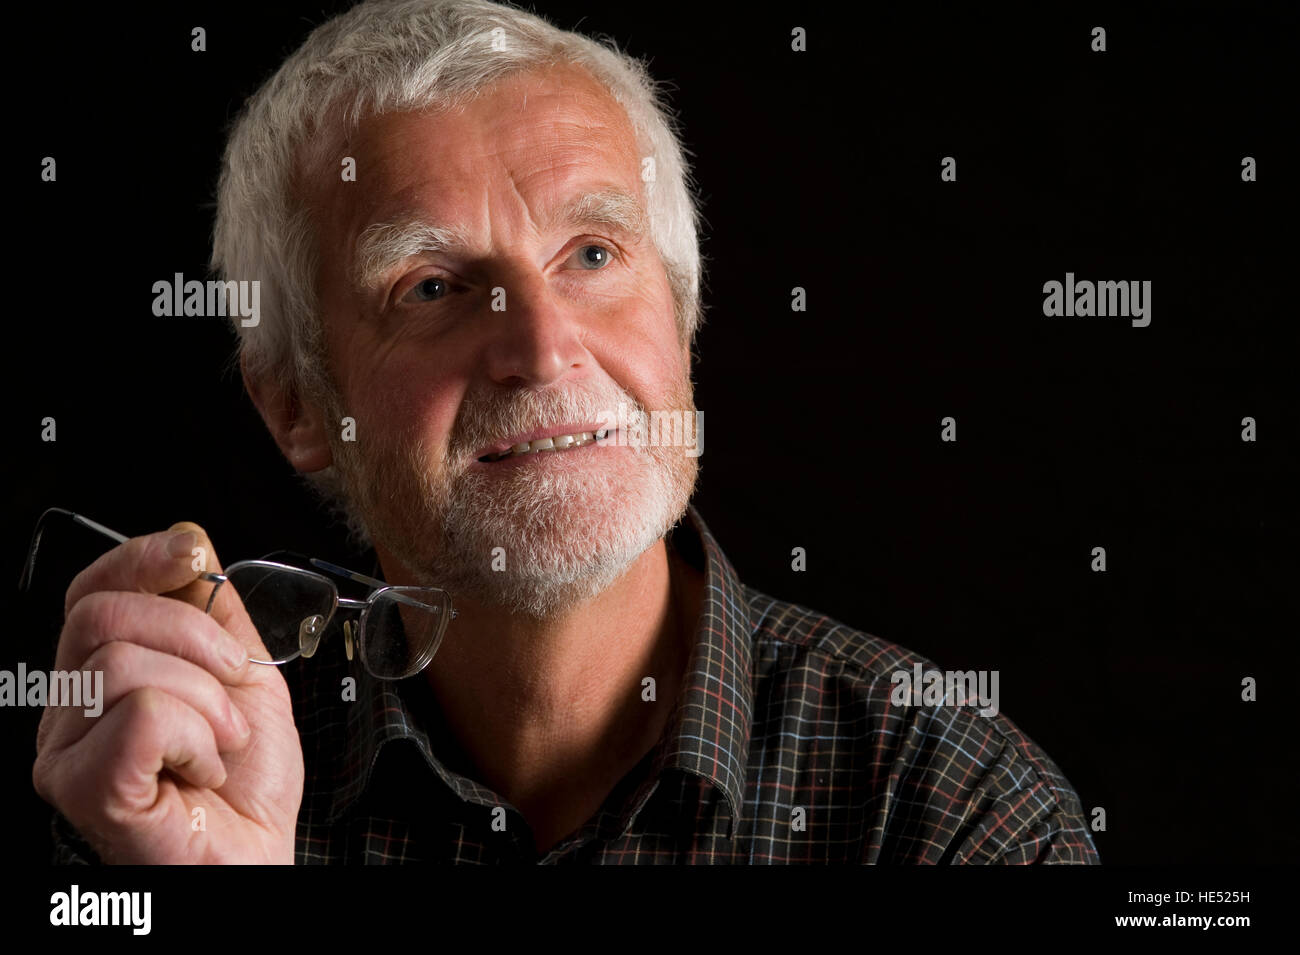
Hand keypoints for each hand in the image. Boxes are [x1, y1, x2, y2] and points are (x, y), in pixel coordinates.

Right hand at [32, 523, 303, 863]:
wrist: (256, 854)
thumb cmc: (245, 781)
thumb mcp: (243, 672)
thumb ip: (214, 610)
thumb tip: (190, 541)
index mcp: (100, 674)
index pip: (92, 590)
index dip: (140, 558)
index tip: (191, 554)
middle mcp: (68, 710)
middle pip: (103, 616)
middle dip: (194, 636)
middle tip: (232, 682)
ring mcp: (65, 750)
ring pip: (125, 665)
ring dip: (208, 701)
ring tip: (221, 741)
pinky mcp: (84, 786)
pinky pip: (142, 715)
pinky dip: (197, 736)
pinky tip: (203, 767)